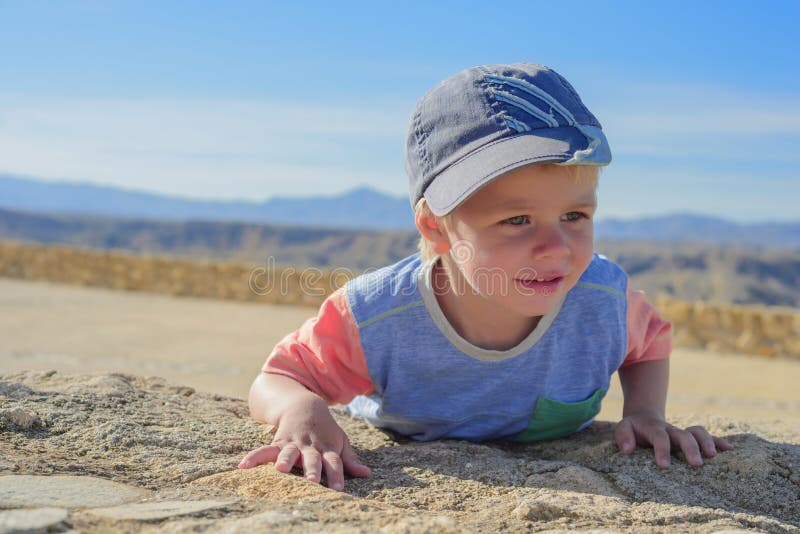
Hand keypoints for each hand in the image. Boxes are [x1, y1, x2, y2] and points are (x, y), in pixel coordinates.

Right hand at [238, 397, 369, 490]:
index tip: (338, 489)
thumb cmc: (325, 431)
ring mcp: (293, 444)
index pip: (334, 463)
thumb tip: (367, 474)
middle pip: (312, 459)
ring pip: (289, 453)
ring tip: (280, 469)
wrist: (305, 406)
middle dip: (312, 469)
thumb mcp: (340, 441)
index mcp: (327, 448)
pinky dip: (254, 457)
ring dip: (286, 461)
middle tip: (313, 480)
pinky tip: (242, 466)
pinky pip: (264, 450)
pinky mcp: (277, 443)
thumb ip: (350, 459)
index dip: (336, 475)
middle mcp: (310, 447)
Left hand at [614, 411, 733, 467]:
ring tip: (714, 457)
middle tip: (697, 464)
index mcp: (653, 428)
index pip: (659, 437)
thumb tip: (628, 450)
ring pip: (698, 432)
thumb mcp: (623, 429)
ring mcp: (683, 432)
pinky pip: (708, 437)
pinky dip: (720, 441)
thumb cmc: (633, 430)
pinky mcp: (692, 437)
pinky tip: (731, 451)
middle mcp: (671, 430)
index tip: (664, 466)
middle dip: (691, 448)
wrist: (644, 418)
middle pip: (683, 434)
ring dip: (708, 442)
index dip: (662, 450)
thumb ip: (623, 437)